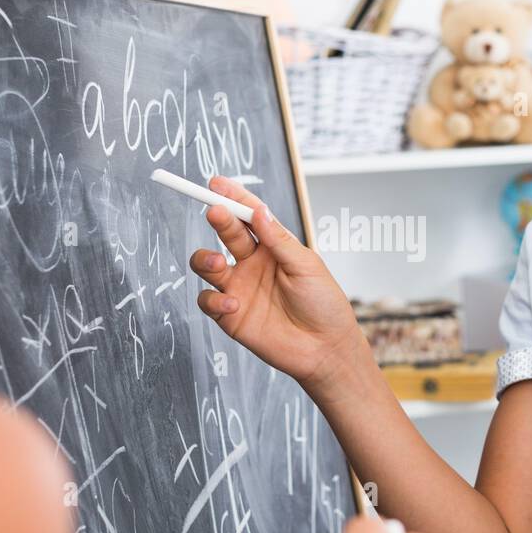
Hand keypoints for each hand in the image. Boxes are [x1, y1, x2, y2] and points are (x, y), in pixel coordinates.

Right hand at [188, 176, 369, 396]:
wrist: (326, 349)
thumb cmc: (323, 304)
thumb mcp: (307, 266)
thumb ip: (279, 240)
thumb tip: (258, 210)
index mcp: (273, 247)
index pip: (248, 216)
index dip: (233, 198)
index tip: (216, 183)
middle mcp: (252, 264)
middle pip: (226, 233)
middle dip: (218, 219)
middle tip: (216, 213)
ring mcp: (239, 288)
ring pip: (206, 264)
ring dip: (205, 258)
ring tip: (218, 262)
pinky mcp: (230, 315)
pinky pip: (207, 300)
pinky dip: (213, 300)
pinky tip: (233, 303)